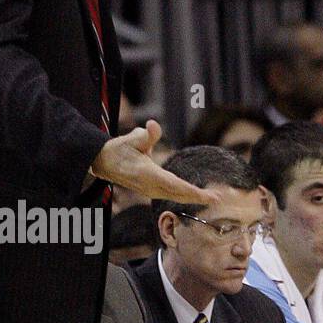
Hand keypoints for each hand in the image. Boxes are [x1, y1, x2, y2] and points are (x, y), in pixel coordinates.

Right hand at [90, 121, 220, 203]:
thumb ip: (146, 134)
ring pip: (176, 195)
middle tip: (217, 199)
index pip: (173, 184)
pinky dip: (185, 195)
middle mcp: (150, 186)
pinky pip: (172, 194)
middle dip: (197, 197)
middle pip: (178, 194)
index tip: (204, 195)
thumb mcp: (132, 139)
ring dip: (194, 197)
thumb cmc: (119, 149)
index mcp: (147, 174)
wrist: (104, 162)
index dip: (190, 190)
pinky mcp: (152, 190)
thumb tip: (153, 124)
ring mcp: (151, 190)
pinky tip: (197, 195)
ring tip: (213, 198)